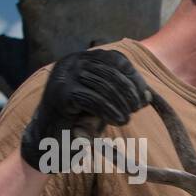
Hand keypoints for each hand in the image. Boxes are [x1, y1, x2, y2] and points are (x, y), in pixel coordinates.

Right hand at [20, 49, 149, 169]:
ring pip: (104, 85)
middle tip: (137, 109)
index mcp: (83, 58)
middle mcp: (72, 62)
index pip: (116, 59)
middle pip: (112, 71)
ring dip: (121, 103)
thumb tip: (147, 95)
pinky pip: (93, 99)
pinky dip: (110, 111)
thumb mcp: (104, 101)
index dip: (134, 77)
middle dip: (129, 91)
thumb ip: (122, 94)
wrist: (49, 136)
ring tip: (126, 118)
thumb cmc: (80, 118)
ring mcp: (64, 75)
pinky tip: (118, 121)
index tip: (144, 97)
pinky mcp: (61, 93)